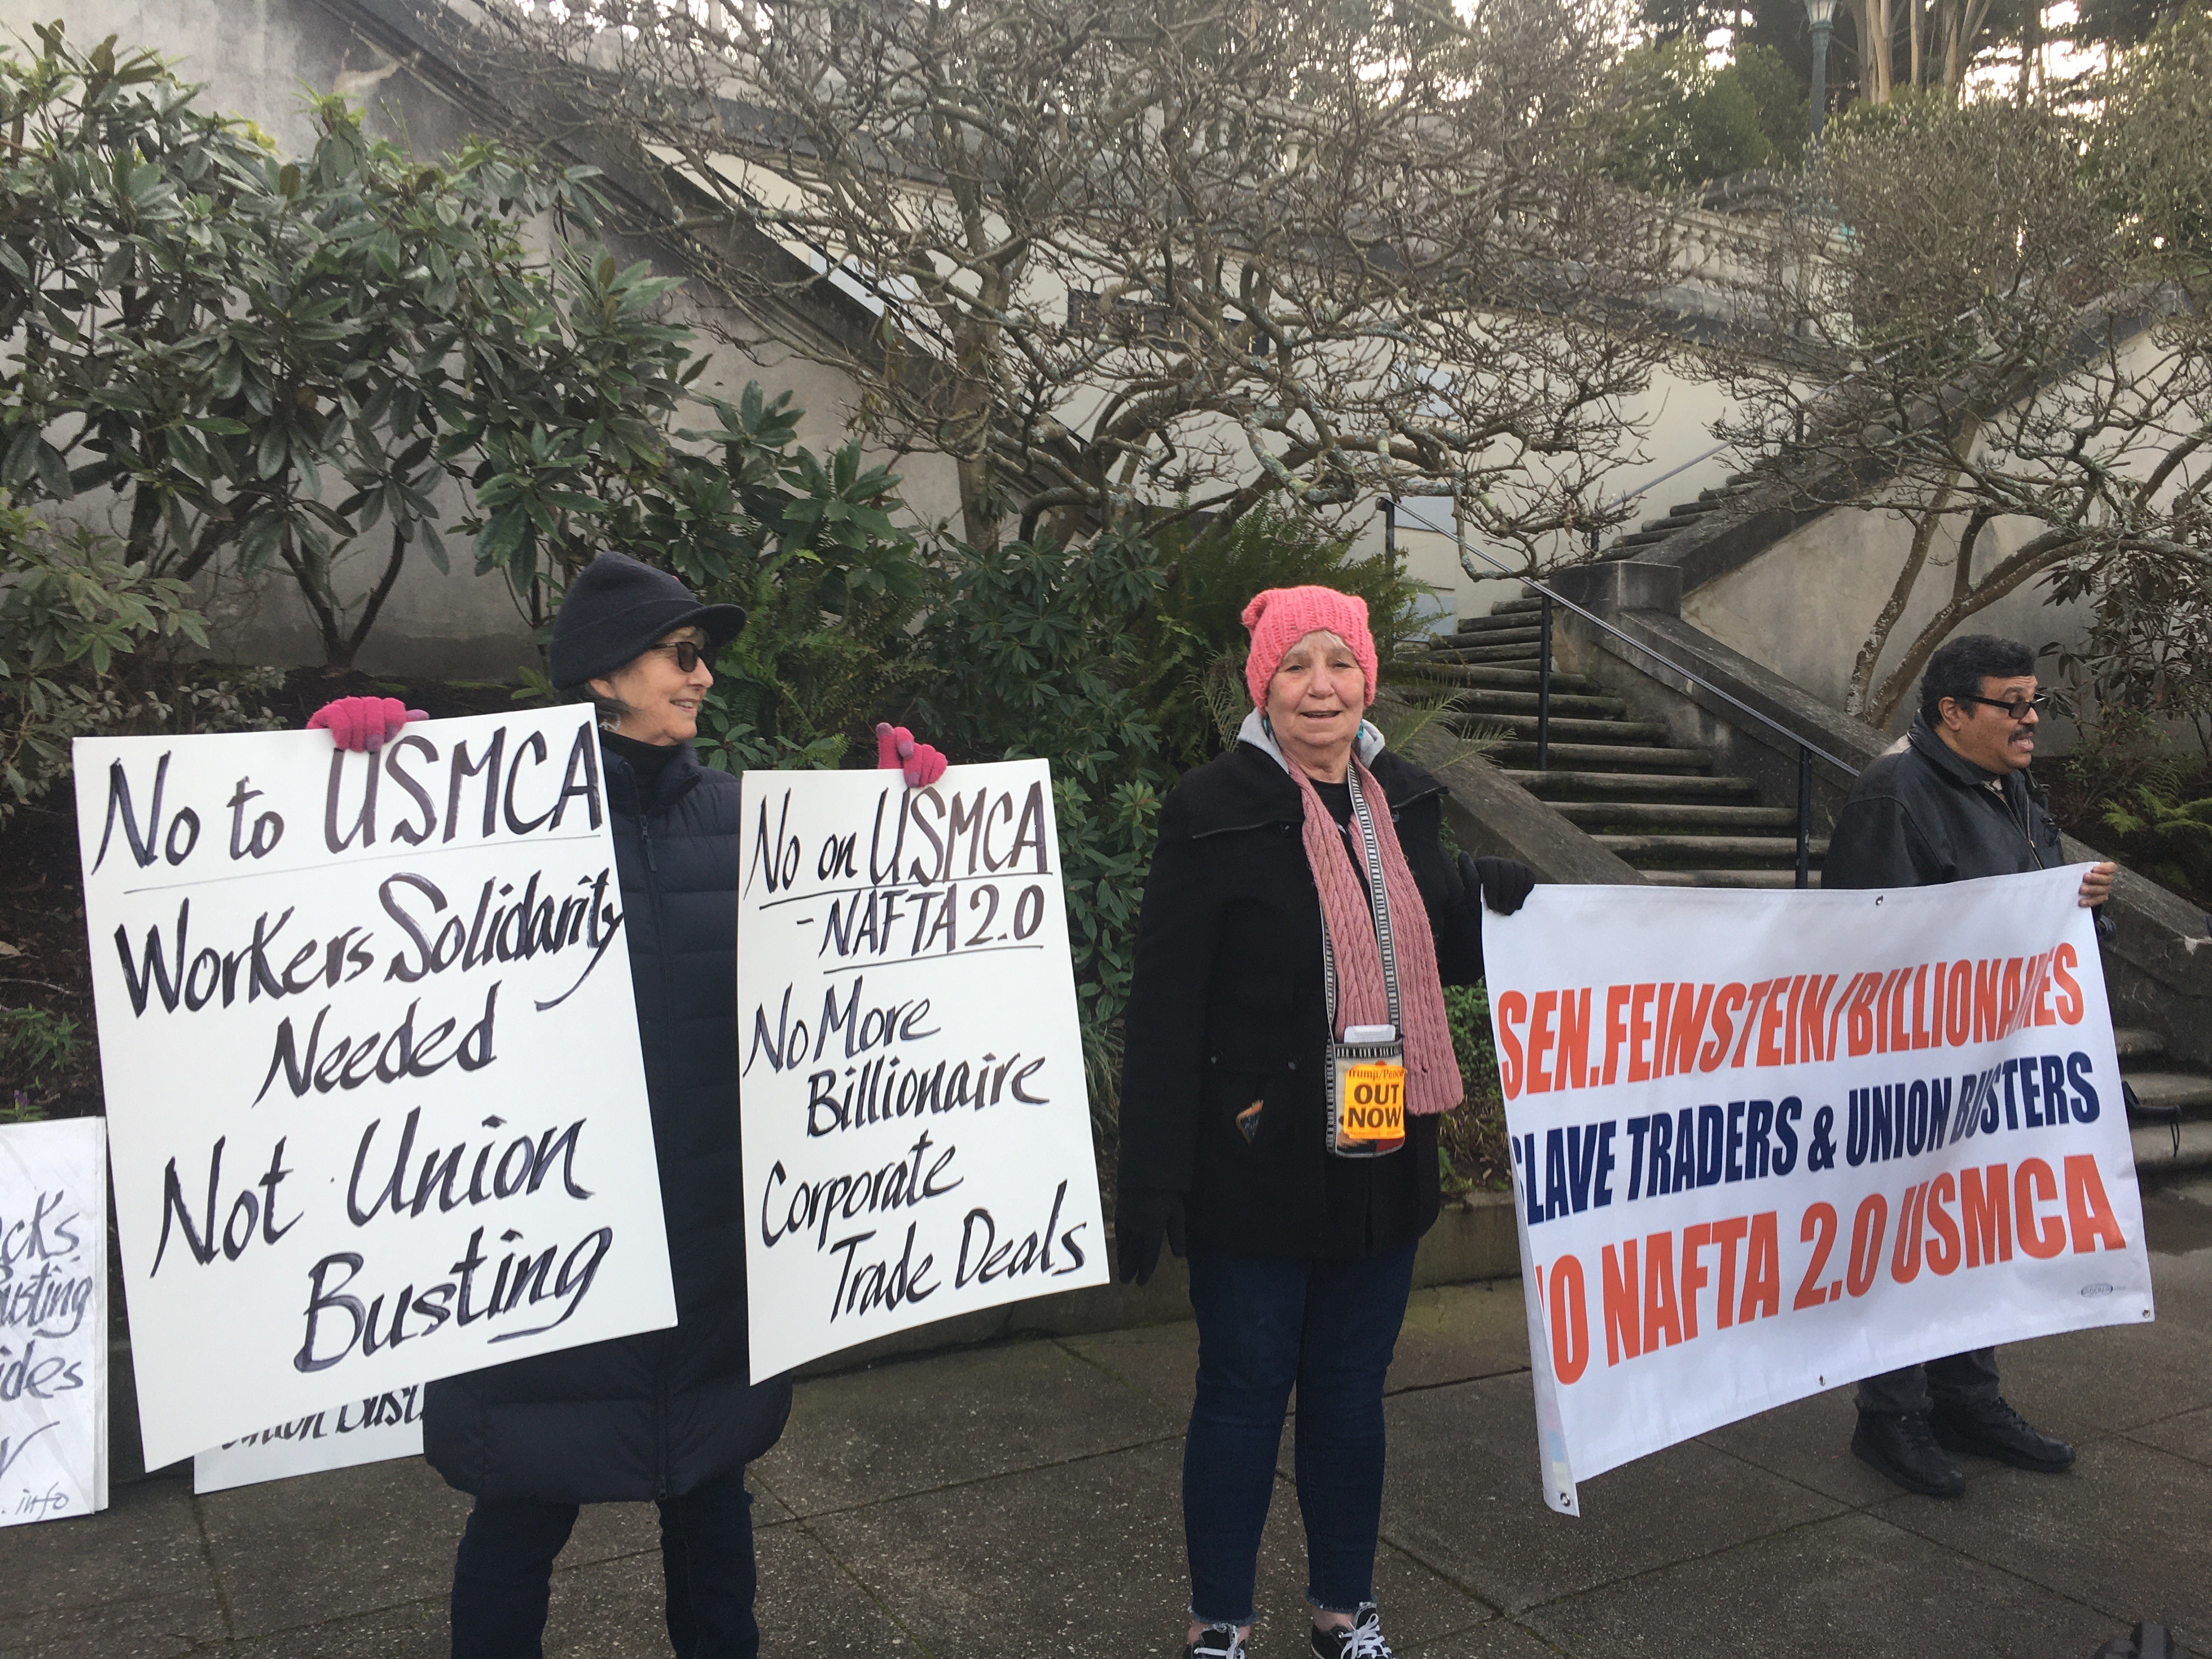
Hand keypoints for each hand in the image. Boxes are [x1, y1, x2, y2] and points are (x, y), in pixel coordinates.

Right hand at [307, 696, 425, 752]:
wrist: (327, 766)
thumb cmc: (359, 757)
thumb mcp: (382, 745)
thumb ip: (399, 728)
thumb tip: (423, 715)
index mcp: (378, 711)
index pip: (392, 705)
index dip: (394, 719)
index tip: (390, 737)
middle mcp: (361, 706)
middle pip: (374, 704)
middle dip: (375, 728)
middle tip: (372, 747)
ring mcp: (342, 708)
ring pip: (355, 706)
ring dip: (358, 732)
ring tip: (356, 749)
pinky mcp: (323, 715)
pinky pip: (336, 714)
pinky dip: (342, 731)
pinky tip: (342, 744)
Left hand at [875, 722, 947, 787]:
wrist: (901, 803)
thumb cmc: (891, 786)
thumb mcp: (886, 768)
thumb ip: (886, 747)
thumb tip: (883, 726)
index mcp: (894, 747)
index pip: (901, 733)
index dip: (905, 740)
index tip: (907, 754)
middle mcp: (909, 749)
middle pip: (918, 747)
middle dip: (915, 766)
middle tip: (911, 783)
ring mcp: (923, 756)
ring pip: (929, 751)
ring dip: (925, 770)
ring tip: (919, 786)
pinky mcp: (935, 763)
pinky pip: (940, 759)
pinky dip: (937, 770)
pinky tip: (931, 781)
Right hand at [1114, 1188, 1186, 1285]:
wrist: (1146, 1169)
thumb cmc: (1167, 1191)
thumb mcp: (1177, 1212)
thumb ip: (1177, 1234)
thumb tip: (1180, 1256)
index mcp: (1152, 1229)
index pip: (1148, 1255)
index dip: (1145, 1270)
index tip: (1141, 1282)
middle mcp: (1137, 1227)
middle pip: (1132, 1252)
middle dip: (1129, 1268)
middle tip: (1126, 1281)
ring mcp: (1127, 1219)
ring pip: (1124, 1243)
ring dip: (1123, 1258)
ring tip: (1122, 1269)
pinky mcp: (1121, 1210)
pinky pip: (1119, 1230)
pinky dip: (1119, 1243)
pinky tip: (1119, 1247)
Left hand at [1459, 851, 1535, 915]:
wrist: (1489, 909)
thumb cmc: (1477, 902)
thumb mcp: (1469, 893)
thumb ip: (1469, 878)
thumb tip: (1463, 853)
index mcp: (1481, 864)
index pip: (1490, 871)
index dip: (1492, 890)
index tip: (1491, 906)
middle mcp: (1497, 860)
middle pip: (1507, 874)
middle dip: (1505, 895)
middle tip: (1500, 910)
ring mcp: (1512, 864)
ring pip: (1519, 876)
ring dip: (1514, 896)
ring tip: (1507, 910)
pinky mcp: (1525, 870)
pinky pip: (1529, 878)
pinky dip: (1525, 892)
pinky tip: (1516, 904)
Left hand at [2078, 861, 2116, 906]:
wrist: (2077, 885)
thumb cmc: (2080, 873)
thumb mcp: (2081, 868)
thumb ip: (2082, 868)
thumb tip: (2075, 869)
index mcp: (2105, 869)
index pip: (2112, 867)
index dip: (2105, 868)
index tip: (2094, 868)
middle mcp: (2107, 880)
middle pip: (2107, 879)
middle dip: (2096, 878)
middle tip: (2085, 877)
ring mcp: (2105, 890)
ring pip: (2103, 890)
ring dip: (2092, 890)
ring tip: (2081, 889)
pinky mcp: (2100, 899)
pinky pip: (2098, 901)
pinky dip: (2090, 901)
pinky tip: (2082, 902)